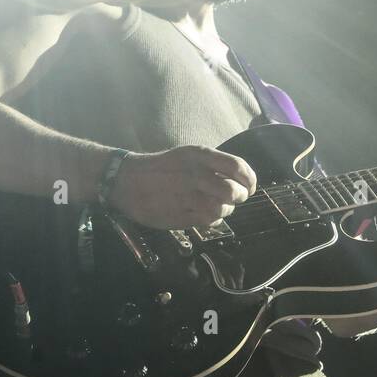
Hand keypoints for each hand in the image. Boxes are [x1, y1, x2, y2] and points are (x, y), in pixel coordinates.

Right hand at [108, 145, 257, 229]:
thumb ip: (213, 164)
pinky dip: (214, 220)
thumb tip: (240, 179)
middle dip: (241, 197)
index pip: (237, 167)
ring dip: (226, 210)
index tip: (250, 186)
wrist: (126, 180)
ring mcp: (187, 196)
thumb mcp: (187, 155)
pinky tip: (207, 215)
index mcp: (199, 156)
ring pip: (223, 209)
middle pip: (234, 191)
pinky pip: (209, 221)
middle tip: (236, 198)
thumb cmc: (162, 168)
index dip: (250, 180)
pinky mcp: (180, 215)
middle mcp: (195, 175)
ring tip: (218, 207)